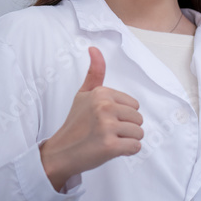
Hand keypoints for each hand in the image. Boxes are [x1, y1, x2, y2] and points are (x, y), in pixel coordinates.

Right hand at [39, 47, 143, 189]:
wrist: (61, 152)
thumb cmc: (75, 124)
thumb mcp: (83, 94)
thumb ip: (94, 73)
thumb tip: (94, 48)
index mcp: (101, 93)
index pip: (134, 105)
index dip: (123, 115)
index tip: (104, 119)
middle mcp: (104, 107)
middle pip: (139, 119)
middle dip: (127, 128)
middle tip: (106, 132)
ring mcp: (107, 127)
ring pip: (139, 133)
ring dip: (127, 140)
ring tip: (108, 140)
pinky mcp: (110, 146)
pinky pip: (136, 147)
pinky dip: (127, 151)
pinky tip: (111, 150)